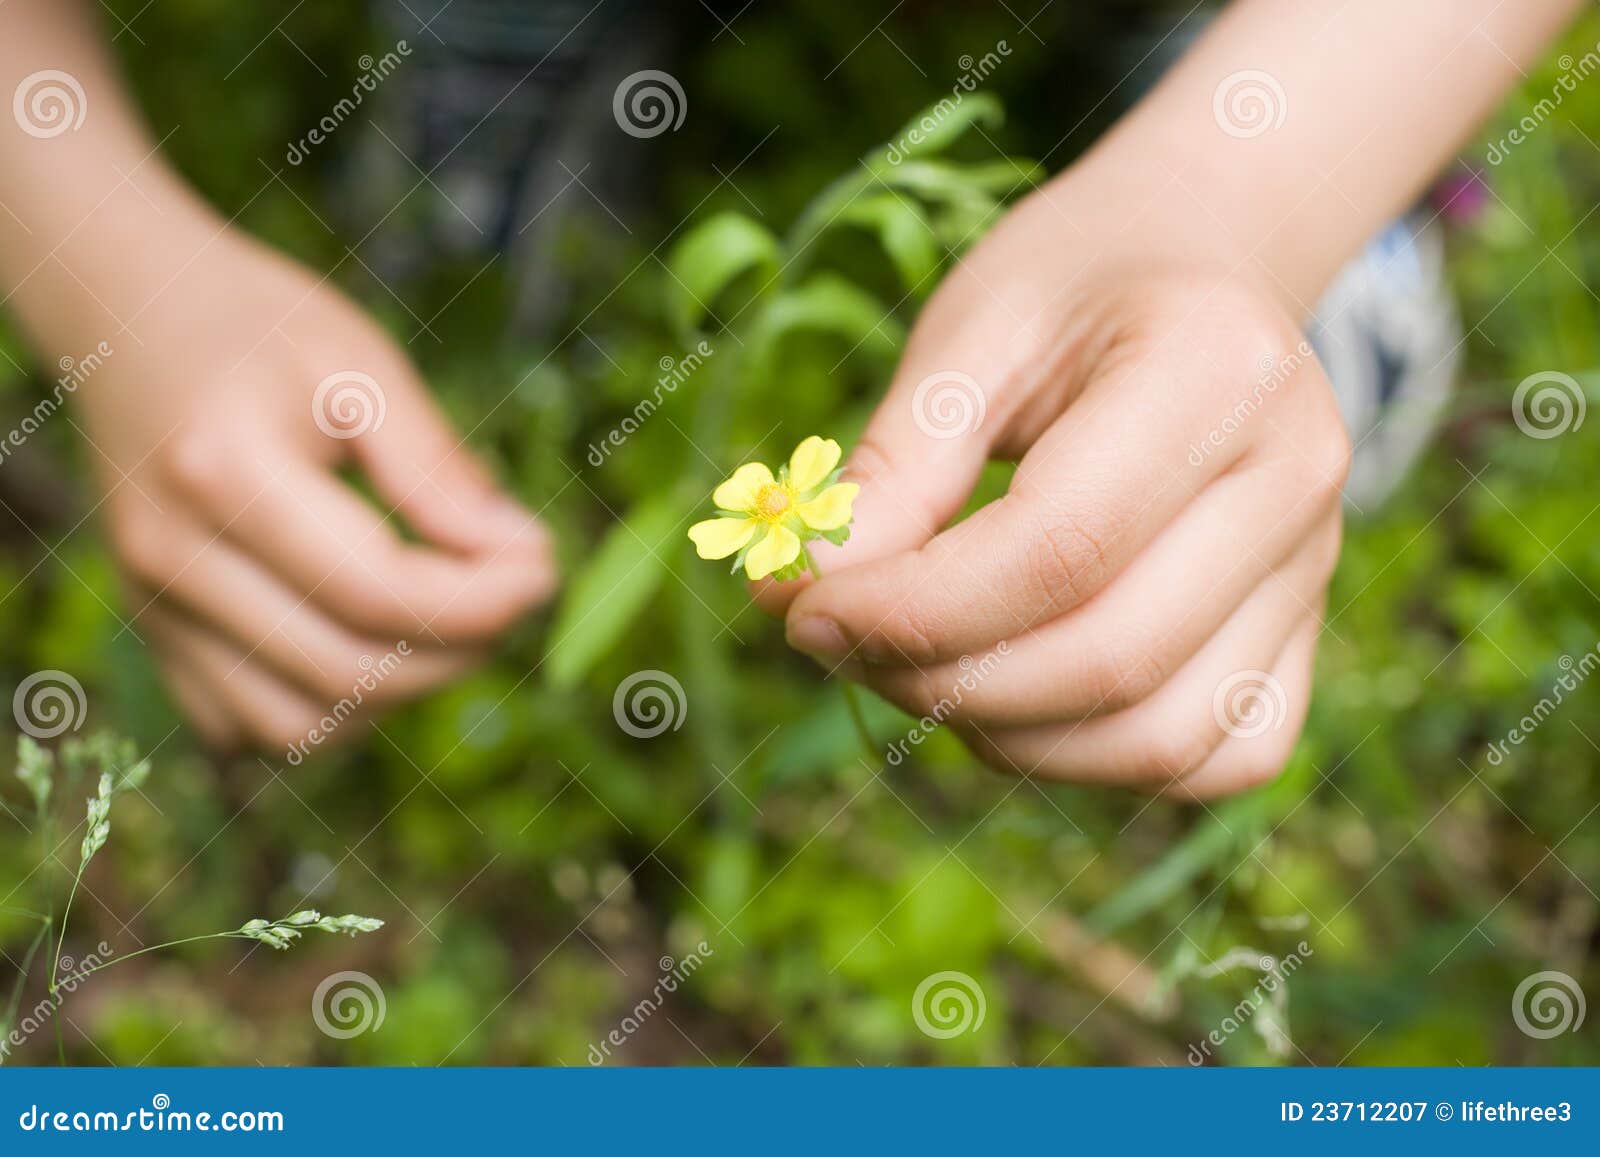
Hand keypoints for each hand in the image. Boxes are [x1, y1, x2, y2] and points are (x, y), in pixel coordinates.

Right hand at [73, 230, 554, 750]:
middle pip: (350, 670)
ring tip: (447, 614)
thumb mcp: (364, 365)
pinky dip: (333, 710)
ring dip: (402, 692)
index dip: (484, 599)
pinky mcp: (152, 637)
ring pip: (300, 727)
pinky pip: (252, 729)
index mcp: (224, 473)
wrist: (131, 318)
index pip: (379, 591)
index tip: (542, 564)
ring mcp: (150, 608)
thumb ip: (438, 468)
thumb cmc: (260, 328)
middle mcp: (173, 557)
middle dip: (461, 647)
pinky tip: (376, 639)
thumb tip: (518, 555)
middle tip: (510, 585)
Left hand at [757, 185, 1349, 798]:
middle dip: (940, 682)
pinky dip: (1095, 760)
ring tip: (915, 667)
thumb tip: (798, 602)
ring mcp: (1317, 566)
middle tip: (836, 642)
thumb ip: (894, 472)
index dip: (912, 611)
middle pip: (1110, 661)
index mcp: (1218, 371)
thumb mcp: (968, 335)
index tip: (800, 610)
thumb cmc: (1073, 285)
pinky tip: (1012, 697)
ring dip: (1006, 738)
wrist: (1202, 265)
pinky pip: (1215, 757)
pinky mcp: (1306, 631)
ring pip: (1162, 739)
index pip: (1058, 550)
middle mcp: (1295, 479)